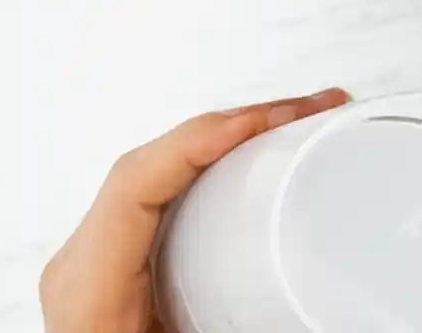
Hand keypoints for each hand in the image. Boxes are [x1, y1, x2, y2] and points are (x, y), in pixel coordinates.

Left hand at [39, 89, 350, 332]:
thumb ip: (254, 321)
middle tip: (313, 109)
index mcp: (90, 285)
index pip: (139, 180)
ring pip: (160, 169)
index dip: (205, 139)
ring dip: (229, 136)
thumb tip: (333, 312)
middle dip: (239, 122)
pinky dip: (213, 165)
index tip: (271, 122)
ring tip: (296, 122)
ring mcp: (102, 259)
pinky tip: (255, 159)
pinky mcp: (122, 267)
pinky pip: (163, 192)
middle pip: (156, 160)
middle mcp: (88, 261)